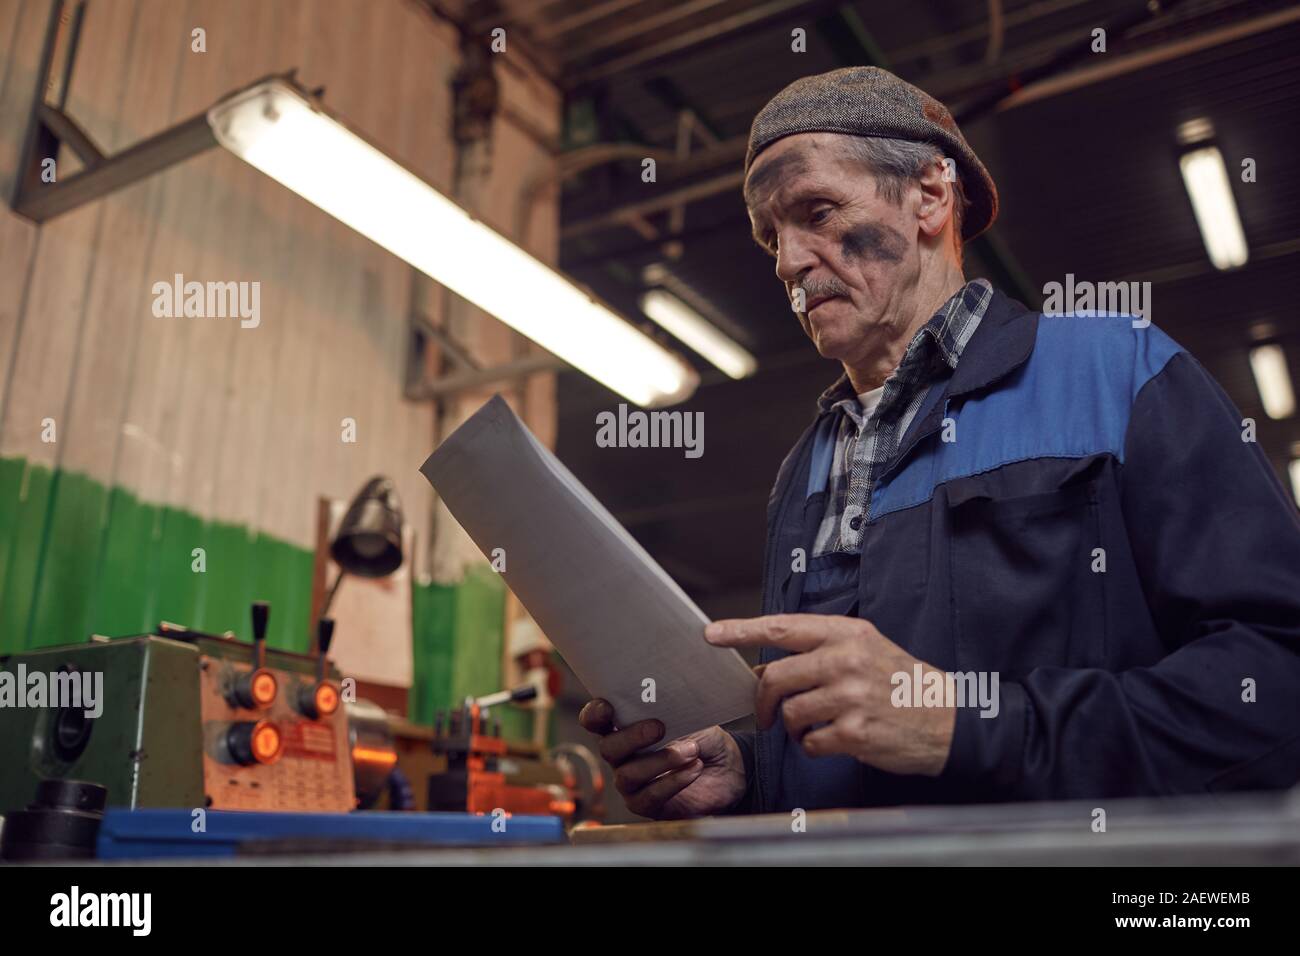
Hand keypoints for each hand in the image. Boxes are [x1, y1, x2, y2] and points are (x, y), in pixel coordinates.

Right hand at [578, 699, 747, 819]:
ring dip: (661, 760)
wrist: (728, 766)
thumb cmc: (702, 735)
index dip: (594, 714)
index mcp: (623, 727)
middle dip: (632, 737)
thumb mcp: (689, 715)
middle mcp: (621, 756)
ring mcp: (630, 782)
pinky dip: (674, 781)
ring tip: (692, 751)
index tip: (607, 707)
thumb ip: (670, 708)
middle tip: (659, 727)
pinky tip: (694, 768)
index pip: (595, 721)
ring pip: (628, 775)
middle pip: (608, 748)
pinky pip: (649, 796)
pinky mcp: (646, 804)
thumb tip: (664, 697)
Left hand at [705, 614, 954, 775]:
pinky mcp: (856, 732)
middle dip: (764, 700)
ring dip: (793, 728)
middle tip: (768, 713)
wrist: (949, 719)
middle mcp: (846, 660)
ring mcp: (851, 697)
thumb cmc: (900, 683)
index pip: (782, 627)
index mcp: (847, 634)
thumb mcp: (866, 649)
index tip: (712, 634)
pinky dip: (813, 747)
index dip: (741, 630)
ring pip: (791, 713)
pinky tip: (832, 741)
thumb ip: (819, 652)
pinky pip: (810, 743)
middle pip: (775, 677)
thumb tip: (765, 669)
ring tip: (813, 728)